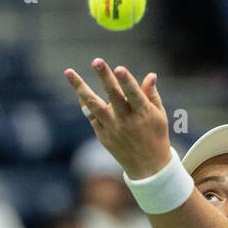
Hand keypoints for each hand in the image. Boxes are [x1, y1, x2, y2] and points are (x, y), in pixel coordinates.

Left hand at [64, 59, 170, 179]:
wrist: (148, 168)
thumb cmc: (156, 136)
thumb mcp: (159, 116)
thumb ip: (151, 95)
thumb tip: (150, 75)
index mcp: (143, 114)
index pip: (134, 94)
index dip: (127, 81)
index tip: (119, 68)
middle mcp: (126, 121)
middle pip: (113, 96)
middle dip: (105, 77)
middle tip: (97, 60)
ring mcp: (112, 128)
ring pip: (93, 105)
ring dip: (80, 88)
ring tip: (68, 72)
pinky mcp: (103, 135)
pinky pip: (91, 116)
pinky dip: (85, 103)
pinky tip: (79, 91)